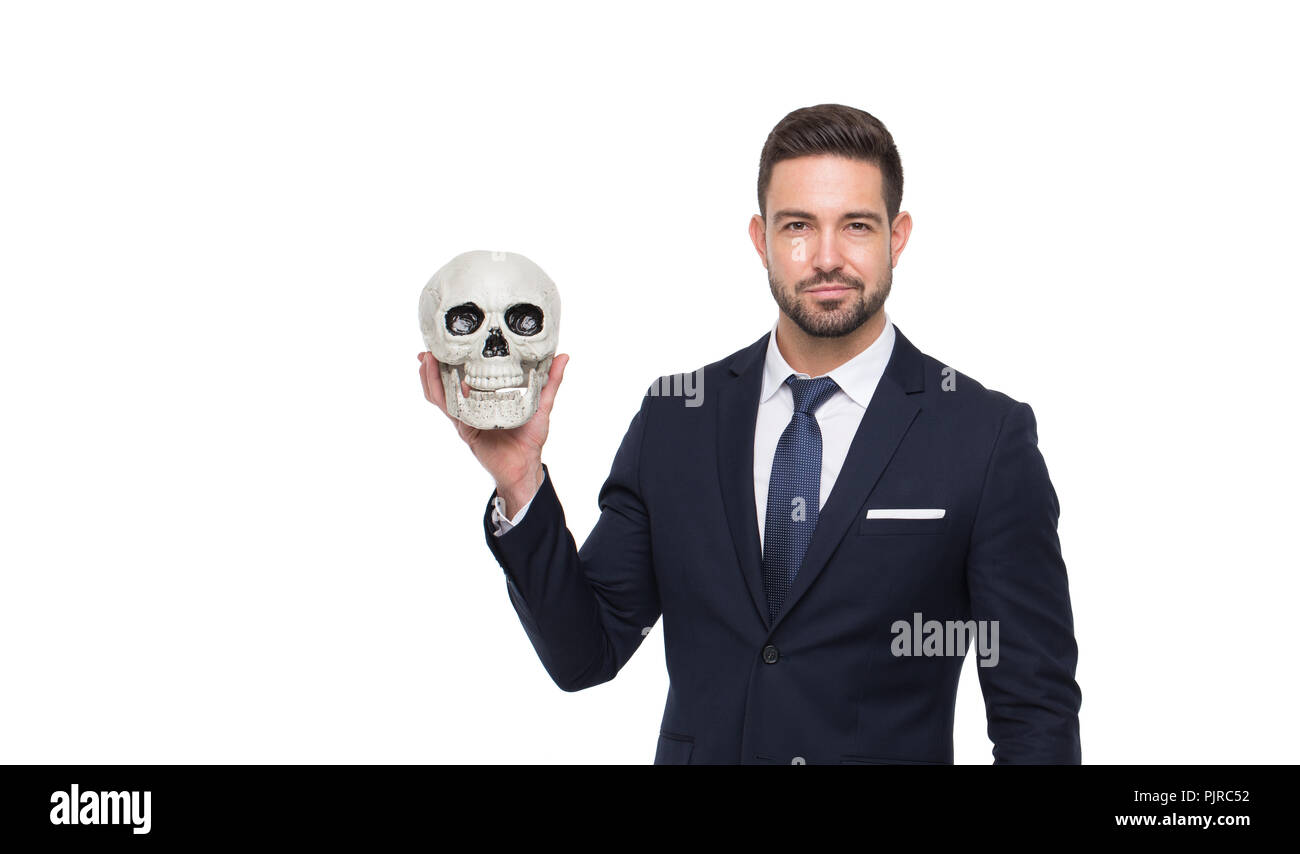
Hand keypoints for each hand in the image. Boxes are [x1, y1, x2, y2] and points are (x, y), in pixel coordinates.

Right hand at [417, 350, 568, 515]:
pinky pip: (451, 411)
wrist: (525, 465)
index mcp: (486, 398)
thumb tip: (562, 356)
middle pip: (443, 384)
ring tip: (427, 360)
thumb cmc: (531, 437)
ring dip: (430, 378)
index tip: (444, 345)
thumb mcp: (542, 403)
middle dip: (431, 368)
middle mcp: (472, 406)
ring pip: (440, 395)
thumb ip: (550, 380)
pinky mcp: (466, 429)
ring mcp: (467, 417)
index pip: (463, 375)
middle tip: (427, 351)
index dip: (450, 361)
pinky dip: (445, 396)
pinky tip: (446, 381)